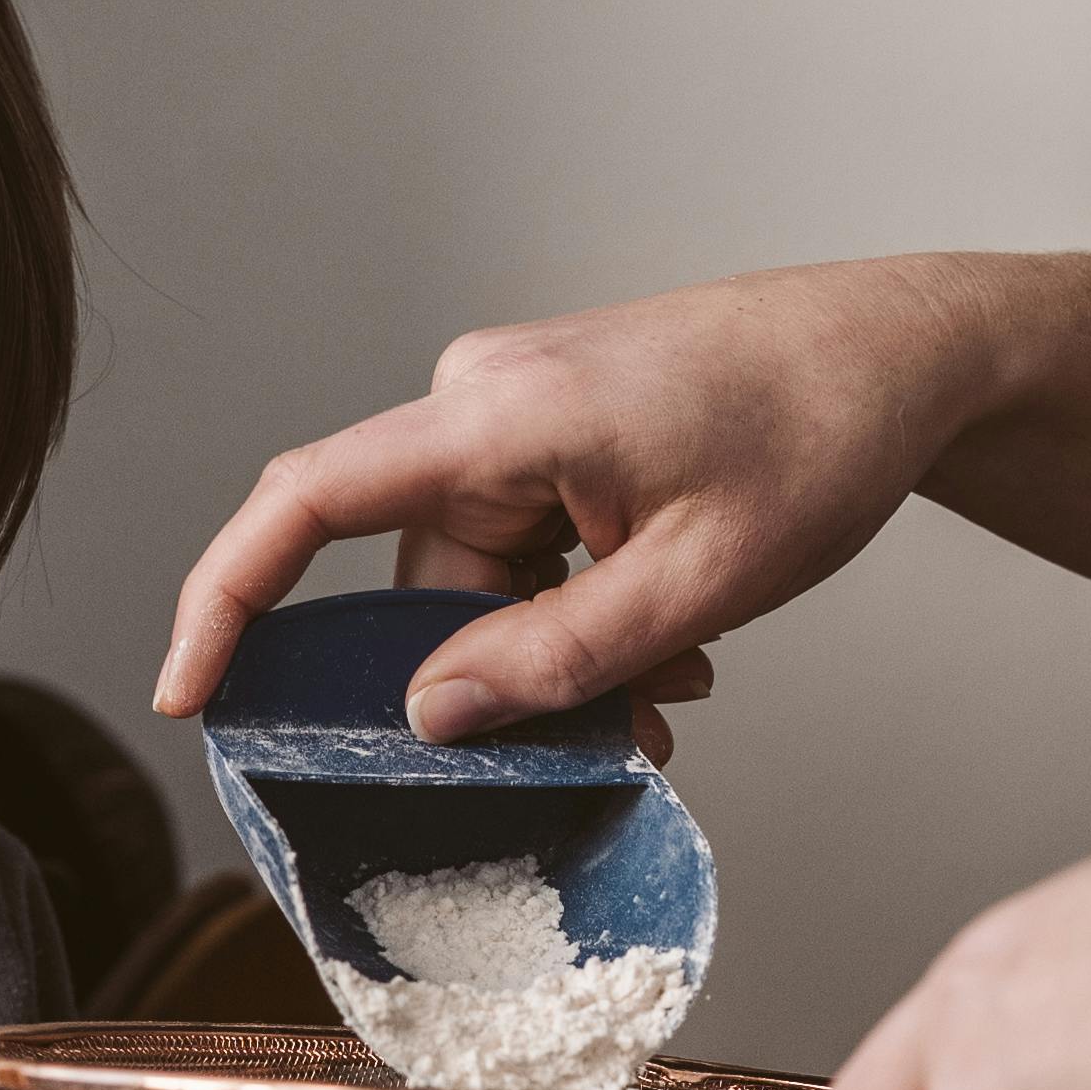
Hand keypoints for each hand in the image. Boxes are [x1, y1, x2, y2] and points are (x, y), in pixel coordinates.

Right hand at [157, 260, 1005, 745]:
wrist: (901, 349)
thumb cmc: (818, 437)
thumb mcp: (698, 582)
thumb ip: (557, 658)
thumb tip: (427, 717)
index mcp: (496, 415)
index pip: (306, 502)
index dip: (226, 601)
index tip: (190, 694)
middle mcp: (479, 400)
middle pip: (419, 584)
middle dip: (496, 682)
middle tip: (620, 740)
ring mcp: (513, 411)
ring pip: (481, 583)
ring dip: (560, 655)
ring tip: (678, 686)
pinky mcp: (549, 429)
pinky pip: (522, 549)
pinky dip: (582, 610)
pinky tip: (675, 642)